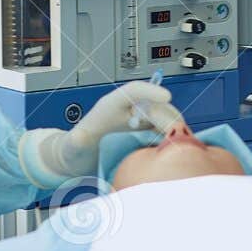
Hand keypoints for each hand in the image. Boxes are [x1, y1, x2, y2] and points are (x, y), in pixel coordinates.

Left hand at [23, 81, 181, 185]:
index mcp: (110, 106)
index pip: (133, 91)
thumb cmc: (75, 150)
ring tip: (178, 141)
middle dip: (166, 116)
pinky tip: (173, 148)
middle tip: (175, 133)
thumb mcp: (73, 147)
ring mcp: (138, 120)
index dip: (150, 91)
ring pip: (163, 116)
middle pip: (154, 105)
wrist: (80, 159)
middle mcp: (128, 109)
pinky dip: (171, 136)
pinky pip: (163, 129)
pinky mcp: (145, 132)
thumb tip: (79, 137)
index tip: (167, 97)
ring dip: (173, 126)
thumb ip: (75, 142)